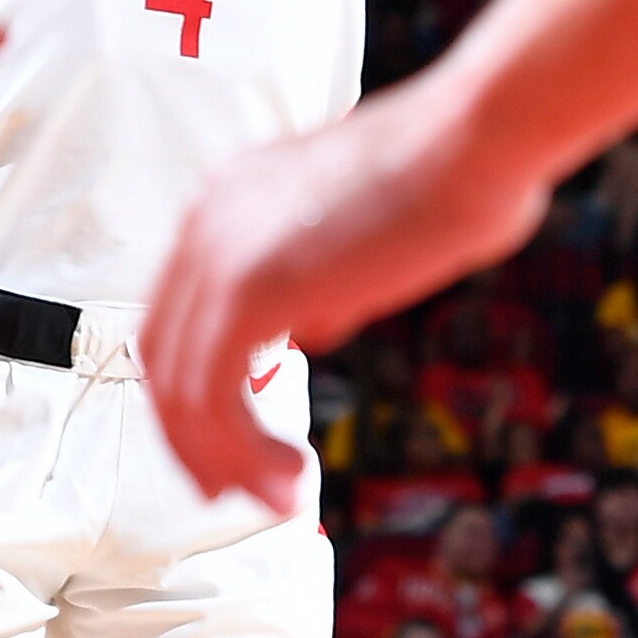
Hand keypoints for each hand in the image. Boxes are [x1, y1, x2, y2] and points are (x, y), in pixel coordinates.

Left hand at [142, 66, 548, 504]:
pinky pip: (213, 399)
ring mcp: (220, 255)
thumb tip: (309, 328)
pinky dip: (242, 455)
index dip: (194, 391)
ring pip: (181, 392)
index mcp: (227, 199)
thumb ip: (322, 282)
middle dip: (193, 439)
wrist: (476, 140)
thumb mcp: (365, 235)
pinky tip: (291, 480)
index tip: (233, 444)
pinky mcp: (249, 292)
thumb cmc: (452, 177)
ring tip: (283, 497)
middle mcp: (206, 222)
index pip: (177, 316)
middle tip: (236, 491)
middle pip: (160, 357)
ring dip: (226, 460)